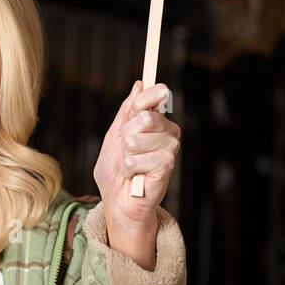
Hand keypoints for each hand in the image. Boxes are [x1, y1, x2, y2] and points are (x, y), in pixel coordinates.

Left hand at [93, 80, 181, 242]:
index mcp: (155, 120)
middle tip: (126, 150)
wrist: (118, 200)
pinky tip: (134, 176)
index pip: (157, 94)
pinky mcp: (167, 164)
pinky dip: (128, 168)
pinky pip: (138, 158)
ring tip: (130, 165)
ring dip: (125, 155)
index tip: (136, 110)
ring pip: (137, 139)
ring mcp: (169, 147)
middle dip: (126, 136)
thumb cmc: (115, 169)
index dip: (144, 99)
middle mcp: (167, 131)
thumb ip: (127, 111)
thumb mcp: (114, 135)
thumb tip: (139, 84)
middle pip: (144, 117)